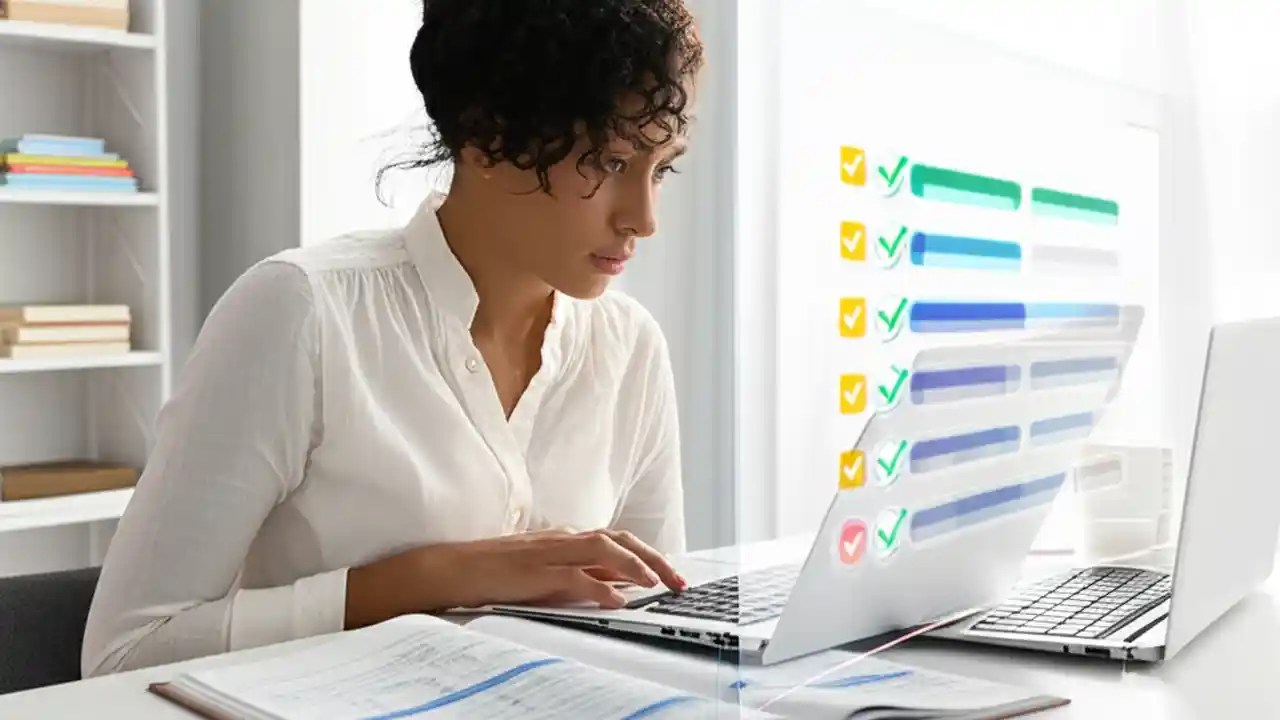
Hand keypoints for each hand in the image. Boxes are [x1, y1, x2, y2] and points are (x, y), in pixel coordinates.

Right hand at [433, 528, 687, 609]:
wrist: (455, 568)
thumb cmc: (498, 572)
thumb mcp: (545, 571)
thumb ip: (578, 575)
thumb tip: (615, 587)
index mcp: (567, 538)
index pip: (617, 540)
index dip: (649, 555)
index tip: (672, 575)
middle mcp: (564, 539)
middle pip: (619, 539)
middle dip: (653, 558)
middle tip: (678, 581)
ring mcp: (549, 552)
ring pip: (602, 549)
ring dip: (633, 565)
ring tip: (655, 584)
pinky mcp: (535, 571)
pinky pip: (573, 576)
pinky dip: (598, 587)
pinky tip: (616, 600)